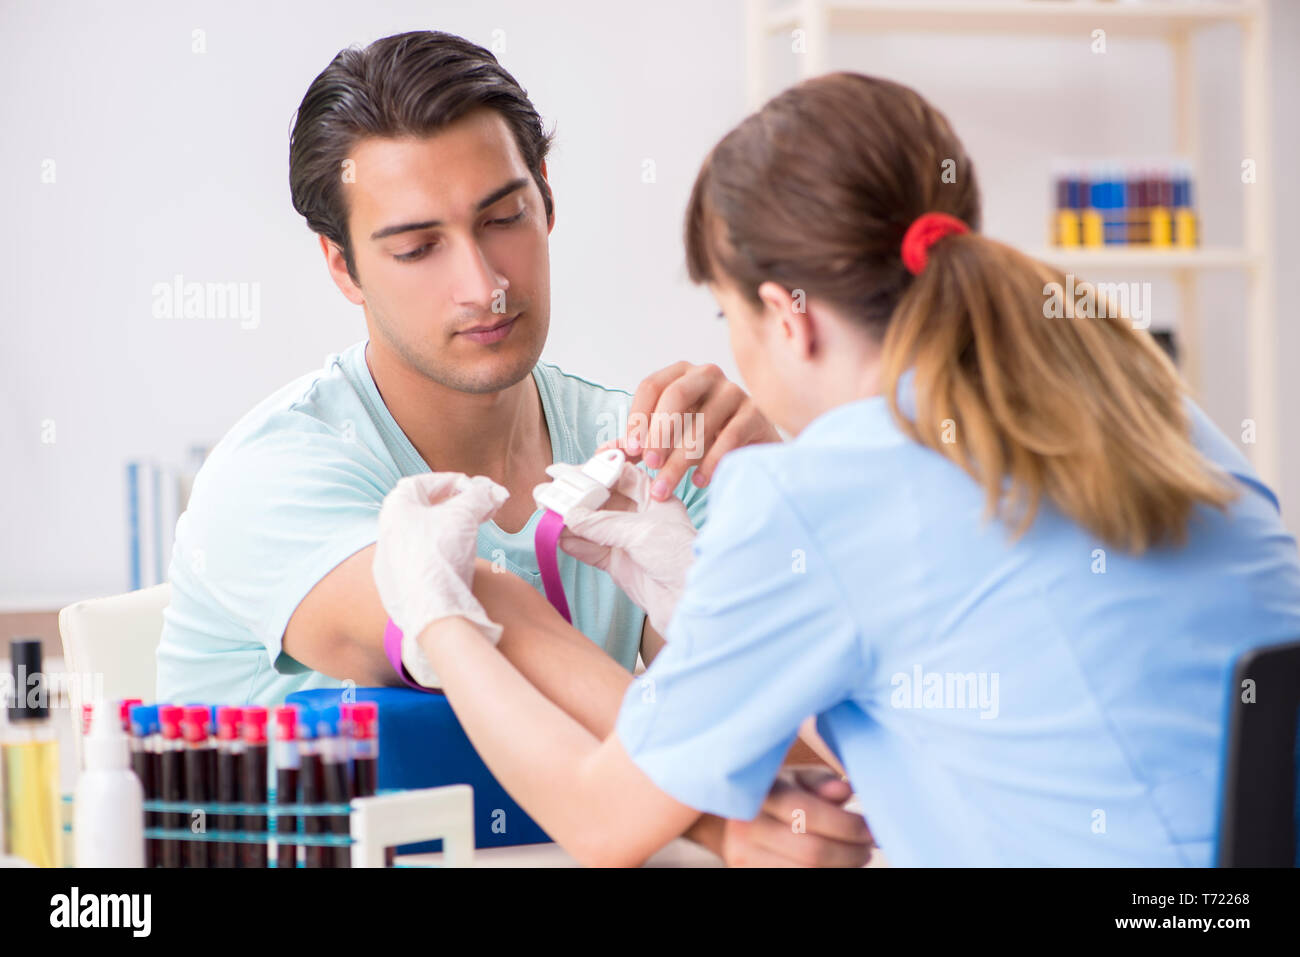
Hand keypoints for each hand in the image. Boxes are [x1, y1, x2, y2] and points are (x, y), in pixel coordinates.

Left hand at [373, 472, 509, 685]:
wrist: (430, 611)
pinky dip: (442, 551)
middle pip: (426, 507)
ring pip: (425, 533)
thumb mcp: (465, 515)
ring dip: (451, 528)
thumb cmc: (440, 554)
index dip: (456, 482)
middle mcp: (387, 530)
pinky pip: (422, 558)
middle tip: (483, 508)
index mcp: (395, 506)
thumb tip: (493, 491)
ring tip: (474, 533)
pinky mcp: (398, 583)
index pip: (426, 481)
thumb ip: (480, 496)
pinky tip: (458, 559)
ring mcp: (390, 559)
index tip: (478, 490)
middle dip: (458, 504)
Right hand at [540, 461, 695, 634]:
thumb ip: (604, 524)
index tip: (573, 471)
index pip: (623, 477)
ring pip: (593, 527)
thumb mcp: (641, 532)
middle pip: (603, 502)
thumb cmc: (679, 559)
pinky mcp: (620, 565)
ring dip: (570, 521)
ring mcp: (629, 542)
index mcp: (656, 499)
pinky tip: (557, 536)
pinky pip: (591, 550)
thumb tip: (572, 516)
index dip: (598, 472)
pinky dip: (574, 544)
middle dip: (578, 498)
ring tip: (546, 512)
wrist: (691, 601)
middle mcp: (642, 518)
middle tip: (552, 492)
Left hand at [600, 361, 780, 499]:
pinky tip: (699, 481)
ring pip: (702, 423)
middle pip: (676, 395)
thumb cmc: (705, 438)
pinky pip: (730, 436)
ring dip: (680, 459)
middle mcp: (707, 375)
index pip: (652, 386)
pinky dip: (711, 461)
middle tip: (650, 465)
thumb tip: (604, 454)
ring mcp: (734, 391)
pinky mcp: (755, 413)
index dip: (638, 417)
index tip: (631, 449)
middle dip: (659, 433)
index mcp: (681, 373)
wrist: (752, 446)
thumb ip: (639, 442)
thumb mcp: (670, 438)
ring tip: (666, 486)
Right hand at [716, 768, 872, 866]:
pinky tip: (837, 863)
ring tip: (856, 854)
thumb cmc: (779, 793)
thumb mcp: (798, 778)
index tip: (871, 828)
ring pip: (807, 872)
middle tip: (868, 845)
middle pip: (811, 852)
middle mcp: (745, 827)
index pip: (806, 814)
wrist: (740, 820)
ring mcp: (744, 857)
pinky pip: (797, 879)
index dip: (846, 825)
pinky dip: (828, 872)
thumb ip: (822, 782)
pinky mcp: (749, 874)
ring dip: (842, 866)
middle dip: (850, 852)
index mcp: (759, 793)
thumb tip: (844, 791)